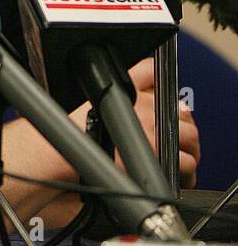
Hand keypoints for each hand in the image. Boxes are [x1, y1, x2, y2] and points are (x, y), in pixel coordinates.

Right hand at [72, 57, 199, 189]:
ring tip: (180, 158)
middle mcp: (141, 105)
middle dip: (181, 122)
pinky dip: (186, 170)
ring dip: (187, 147)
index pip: (150, 71)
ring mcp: (152, 129)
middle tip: (175, 135)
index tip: (162, 95)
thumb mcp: (72, 96)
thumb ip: (90, 88)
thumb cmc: (59, 130)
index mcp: (121, 87)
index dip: (159, 83)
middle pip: (178, 108)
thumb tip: (95, 91)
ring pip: (188, 136)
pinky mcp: (157, 155)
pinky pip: (185, 162)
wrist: (57, 152)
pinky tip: (178, 174)